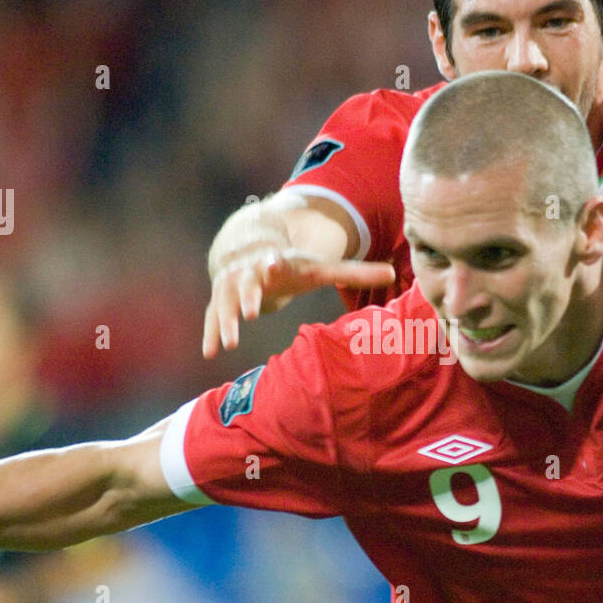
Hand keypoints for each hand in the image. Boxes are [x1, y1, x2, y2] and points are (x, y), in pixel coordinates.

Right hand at [202, 246, 393, 357]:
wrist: (249, 249)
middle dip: (247, 294)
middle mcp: (250, 271)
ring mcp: (231, 286)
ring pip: (224, 302)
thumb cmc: (292, 264)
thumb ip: (355, 272)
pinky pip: (212, 317)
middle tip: (252, 311)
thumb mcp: (320, 267)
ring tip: (229, 344)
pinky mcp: (220, 300)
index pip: (276, 260)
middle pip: (246, 281)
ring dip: (226, 321)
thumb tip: (394, 271)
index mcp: (278, 261)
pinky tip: (209, 353)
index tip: (275, 262)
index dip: (275, 262)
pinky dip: (210, 334)